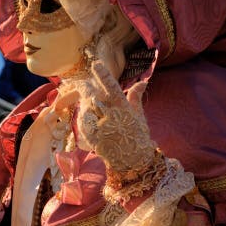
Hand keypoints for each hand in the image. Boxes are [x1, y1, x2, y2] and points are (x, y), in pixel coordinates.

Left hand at [76, 61, 155, 176]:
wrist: (133, 160)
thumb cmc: (136, 136)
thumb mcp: (138, 116)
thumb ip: (135, 98)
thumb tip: (142, 82)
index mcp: (123, 107)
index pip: (112, 87)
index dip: (104, 75)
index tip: (96, 65)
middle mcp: (112, 114)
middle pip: (93, 96)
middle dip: (89, 93)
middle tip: (92, 96)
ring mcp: (102, 125)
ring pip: (87, 108)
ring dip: (89, 110)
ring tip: (101, 121)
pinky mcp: (93, 136)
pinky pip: (84, 122)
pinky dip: (87, 122)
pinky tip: (96, 128)